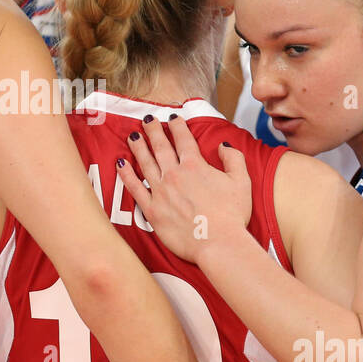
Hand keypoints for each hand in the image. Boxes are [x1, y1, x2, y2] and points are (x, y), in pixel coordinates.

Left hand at [116, 114, 251, 263]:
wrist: (219, 244)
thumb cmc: (232, 216)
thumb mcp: (241, 181)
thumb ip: (233, 159)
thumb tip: (223, 145)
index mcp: (195, 166)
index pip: (183, 139)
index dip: (177, 126)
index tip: (173, 117)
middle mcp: (174, 175)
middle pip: (161, 147)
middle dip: (154, 130)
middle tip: (147, 120)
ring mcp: (161, 192)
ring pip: (145, 163)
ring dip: (139, 147)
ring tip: (133, 136)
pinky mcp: (152, 210)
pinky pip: (135, 188)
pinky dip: (126, 175)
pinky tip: (120, 164)